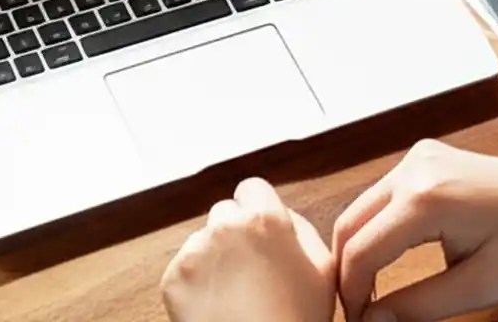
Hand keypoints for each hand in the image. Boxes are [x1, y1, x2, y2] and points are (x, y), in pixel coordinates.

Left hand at [161, 178, 335, 321]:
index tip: (261, 233)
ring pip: (202, 241)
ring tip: (233, 294)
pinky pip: (183, 268)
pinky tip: (216, 305)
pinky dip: (194, 284)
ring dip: (213, 258)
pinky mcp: (174, 277)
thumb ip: (303, 230)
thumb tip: (282, 213)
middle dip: (234, 233)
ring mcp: (195, 251)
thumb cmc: (298, 321)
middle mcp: (226, 227)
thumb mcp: (324, 272)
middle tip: (249, 270)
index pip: (252, 188)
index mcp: (265, 221)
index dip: (258, 211)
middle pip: (224, 213)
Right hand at [334, 140, 497, 321]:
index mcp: (425, 200)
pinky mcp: (421, 158)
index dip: (351, 293)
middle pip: (349, 224)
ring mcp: (414, 158)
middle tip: (355, 310)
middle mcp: (411, 169)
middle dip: (346, 271)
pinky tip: (386, 258)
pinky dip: (374, 228)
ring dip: (358, 249)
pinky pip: (381, 197)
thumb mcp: (480, 286)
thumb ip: (419, 306)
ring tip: (368, 291)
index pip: (362, 251)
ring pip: (361, 209)